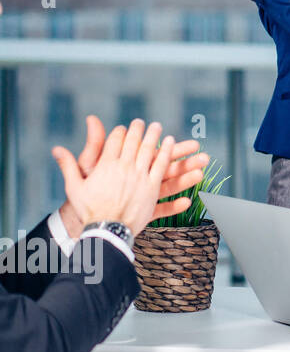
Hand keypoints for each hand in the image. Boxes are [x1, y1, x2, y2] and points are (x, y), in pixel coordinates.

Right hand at [51, 120, 176, 237]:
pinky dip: (167, 152)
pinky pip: (162, 165)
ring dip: (154, 136)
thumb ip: (67, 165)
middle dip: (137, 129)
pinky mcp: (152, 187)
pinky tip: (172, 143)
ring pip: (150, 150)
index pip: (114, 142)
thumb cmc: (88, 210)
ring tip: (157, 126)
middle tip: (141, 122)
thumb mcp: (74, 187)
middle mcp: (125, 168)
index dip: (119, 132)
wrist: (107, 230)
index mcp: (106, 166)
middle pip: (133, 142)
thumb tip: (55, 149)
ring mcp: (140, 177)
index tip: (123, 127)